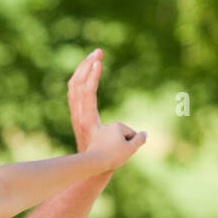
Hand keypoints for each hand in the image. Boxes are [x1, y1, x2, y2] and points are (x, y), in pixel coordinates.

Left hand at [68, 48, 146, 170]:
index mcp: (88, 120)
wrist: (90, 166)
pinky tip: (87, 69)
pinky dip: (80, 77)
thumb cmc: (107, 158)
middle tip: (98, 51)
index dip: (92, 76)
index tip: (99, 61)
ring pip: (73, 85)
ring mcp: (76, 113)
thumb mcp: (123, 149)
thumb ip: (135, 140)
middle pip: (77, 83)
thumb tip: (144, 134)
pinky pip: (74, 90)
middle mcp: (79, 114)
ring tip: (94, 55)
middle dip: (87, 64)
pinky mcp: (77, 113)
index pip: (87, 93)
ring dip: (82, 68)